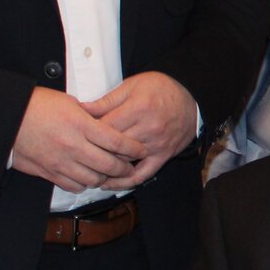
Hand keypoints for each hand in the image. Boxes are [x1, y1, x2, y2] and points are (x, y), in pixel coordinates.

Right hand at [9, 87, 144, 191]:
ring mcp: (61, 162)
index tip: (141, 149)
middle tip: (131, 167)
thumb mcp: (69, 102)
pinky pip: (73, 185)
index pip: (116, 141)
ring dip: (105, 178)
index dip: (133, 148)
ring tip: (111, 174)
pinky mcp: (48, 172)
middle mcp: (73, 146)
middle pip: (109, 165)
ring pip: (93, 179)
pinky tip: (88, 177)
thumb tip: (106, 121)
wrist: (6, 118)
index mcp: (81, 125)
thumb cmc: (36, 104)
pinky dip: (84, 184)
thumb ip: (90, 115)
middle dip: (125, 168)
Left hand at [84, 72, 197, 187]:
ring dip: (104, 167)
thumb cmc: (161, 88)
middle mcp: (148, 129)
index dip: (87, 132)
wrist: (192, 97)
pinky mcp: (163, 156)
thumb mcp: (132, 85)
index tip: (77, 134)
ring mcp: (156, 145)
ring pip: (123, 162)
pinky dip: (125, 182)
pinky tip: (109, 184)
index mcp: (138, 109)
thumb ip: (107, 100)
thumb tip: (82, 109)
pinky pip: (142, 174)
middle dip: (92, 151)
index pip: (104, 127)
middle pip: (112, 147)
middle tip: (78, 153)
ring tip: (86, 168)